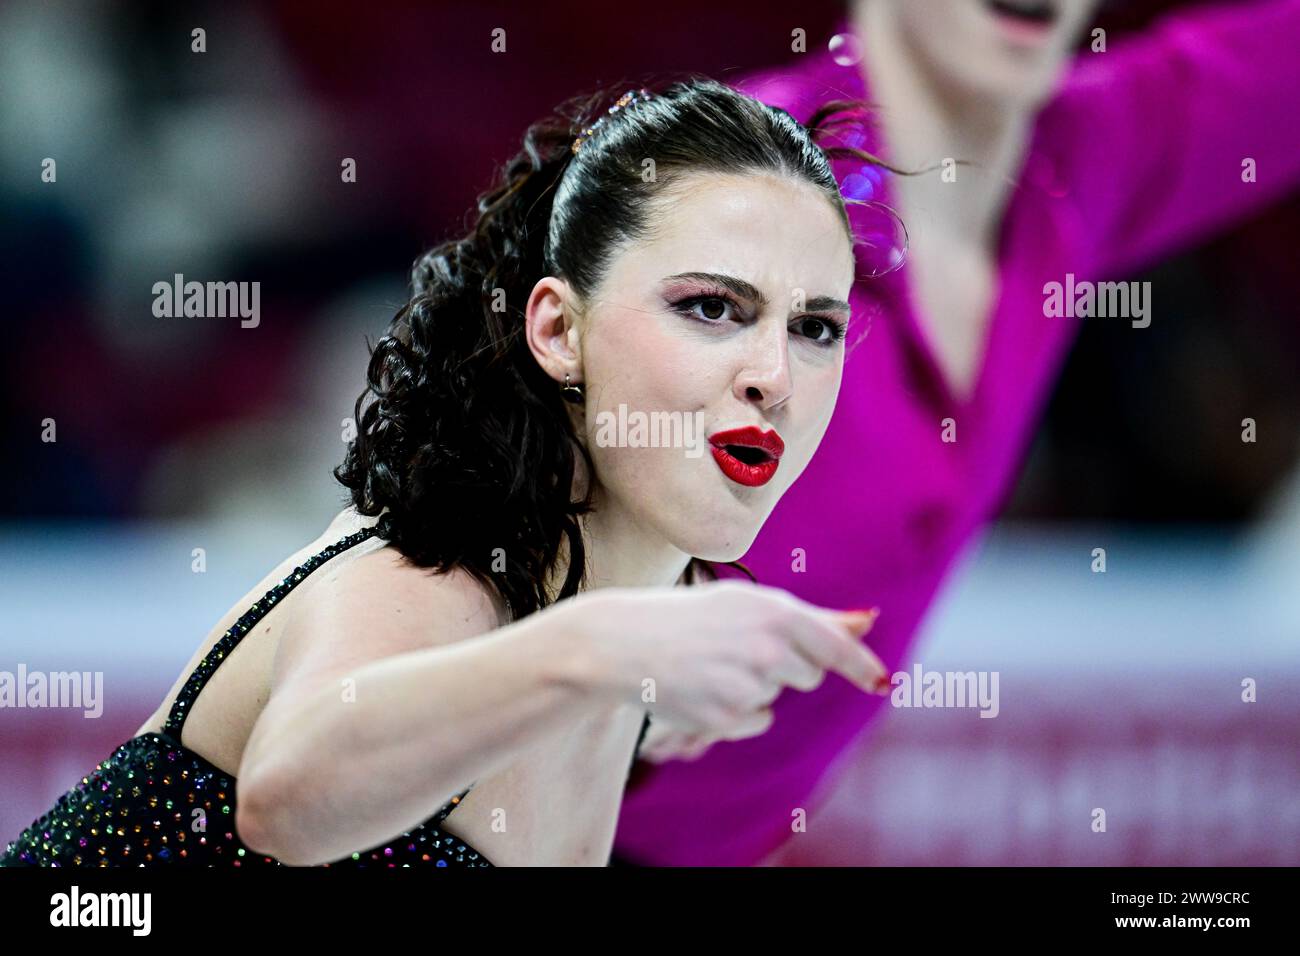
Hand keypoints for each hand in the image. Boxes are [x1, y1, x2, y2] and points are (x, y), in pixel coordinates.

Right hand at [576, 579, 885, 741]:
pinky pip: (754, 721)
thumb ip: (813, 618)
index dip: (862, 667)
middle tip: (739, 648)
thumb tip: (869, 620)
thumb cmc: (691, 618)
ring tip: (712, 665)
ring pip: (776, 697)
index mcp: (774, 610)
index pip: (834, 645)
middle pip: (808, 675)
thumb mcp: (749, 606)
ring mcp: (746, 683)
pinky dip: (734, 711)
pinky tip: (703, 689)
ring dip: (754, 687)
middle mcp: (766, 646)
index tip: (883, 684)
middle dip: (785, 667)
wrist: (623, 642)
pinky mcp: (726, 716)